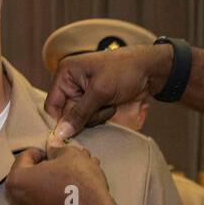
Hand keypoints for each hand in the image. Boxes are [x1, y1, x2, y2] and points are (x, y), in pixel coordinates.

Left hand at [5, 143, 116, 204]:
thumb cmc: (77, 182)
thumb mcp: (70, 155)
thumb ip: (56, 148)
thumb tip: (52, 144)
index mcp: (16, 179)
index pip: (26, 156)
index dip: (44, 150)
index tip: (59, 152)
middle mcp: (15, 199)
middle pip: (31, 173)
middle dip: (50, 165)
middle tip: (68, 161)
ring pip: (40, 187)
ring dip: (55, 178)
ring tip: (76, 172)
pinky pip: (46, 201)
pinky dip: (56, 193)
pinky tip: (74, 187)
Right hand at [43, 45, 172, 144]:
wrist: (151, 70)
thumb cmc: (124, 71)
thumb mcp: (100, 91)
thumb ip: (79, 114)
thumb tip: (60, 133)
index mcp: (66, 74)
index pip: (52, 105)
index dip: (61, 120)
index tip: (74, 130)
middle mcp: (71, 84)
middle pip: (67, 115)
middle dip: (85, 116)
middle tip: (102, 106)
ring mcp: (84, 94)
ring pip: (80, 119)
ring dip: (96, 117)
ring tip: (110, 103)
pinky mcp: (95, 102)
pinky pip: (92, 118)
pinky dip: (102, 116)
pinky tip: (113, 106)